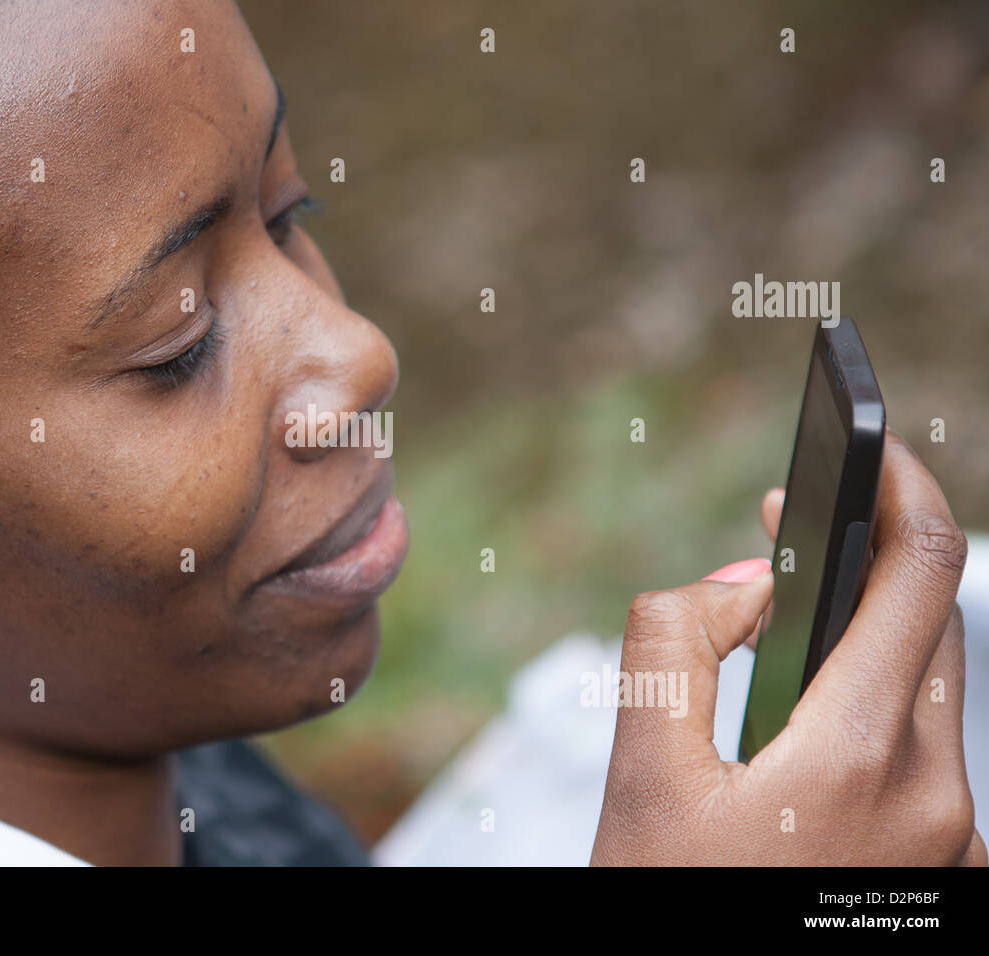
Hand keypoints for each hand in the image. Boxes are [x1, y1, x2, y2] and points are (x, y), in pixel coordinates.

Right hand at [591, 429, 985, 864]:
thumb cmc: (668, 904)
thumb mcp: (641, 770)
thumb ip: (676, 640)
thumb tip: (740, 581)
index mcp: (869, 757)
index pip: (921, 570)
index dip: (898, 484)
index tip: (863, 443)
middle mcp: (944, 799)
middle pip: (932, 625)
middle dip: (868, 557)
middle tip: (788, 526)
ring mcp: (956, 845)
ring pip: (929, 691)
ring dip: (866, 637)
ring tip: (781, 627)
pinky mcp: (946, 873)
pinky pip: (924, 754)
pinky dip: (873, 708)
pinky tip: (806, 725)